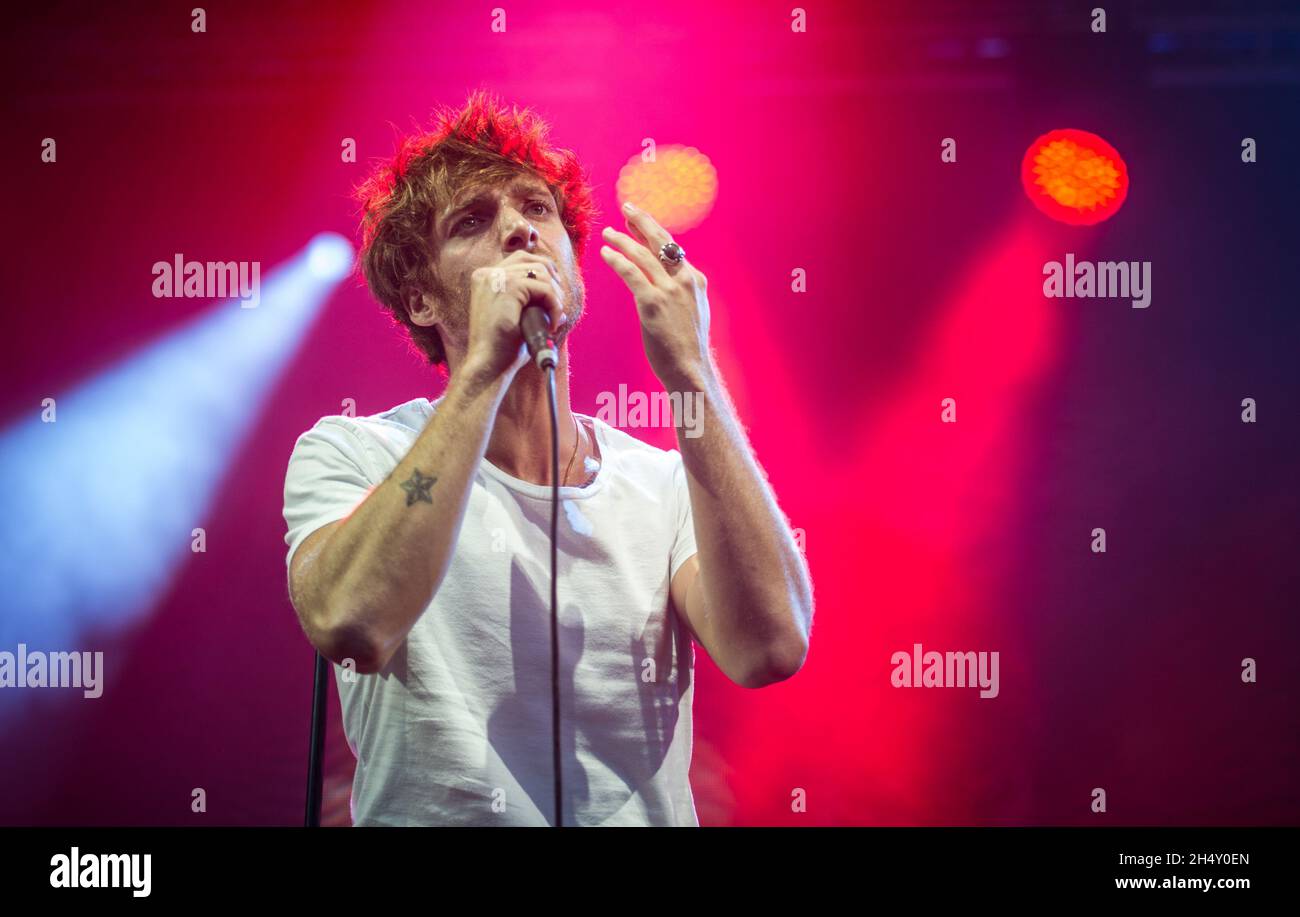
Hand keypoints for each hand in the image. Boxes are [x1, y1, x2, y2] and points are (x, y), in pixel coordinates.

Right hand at [463, 250, 567, 384]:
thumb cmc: (502, 348)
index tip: (554, 296)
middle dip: (552, 281)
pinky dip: (554, 305)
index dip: (543, 272)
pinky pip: (544, 288)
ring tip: (554, 319)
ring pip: (541, 273)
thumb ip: (530, 301)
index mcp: (485, 278)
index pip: (521, 259)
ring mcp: (496, 278)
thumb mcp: (516, 317)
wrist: (487, 366)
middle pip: (532, 260)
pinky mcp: (509, 287)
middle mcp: (487, 274)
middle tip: (558, 306)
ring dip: (555, 297)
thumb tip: (559, 298)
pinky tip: (552, 323)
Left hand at [599, 203, 711, 388]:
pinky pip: (631, 273)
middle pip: (661, 241)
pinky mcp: (653, 303)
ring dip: (622, 240)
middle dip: (642, 221)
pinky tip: (606, 253)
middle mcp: (685, 280)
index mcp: (695, 280)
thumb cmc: (687, 347)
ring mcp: (670, 291)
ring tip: (608, 233)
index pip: (672, 249)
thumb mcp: (691, 313)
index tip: (637, 223)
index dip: (652, 232)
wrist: (691, 369)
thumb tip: (664, 284)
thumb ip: (680, 294)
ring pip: (643, 254)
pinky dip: (617, 259)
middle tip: (627, 208)